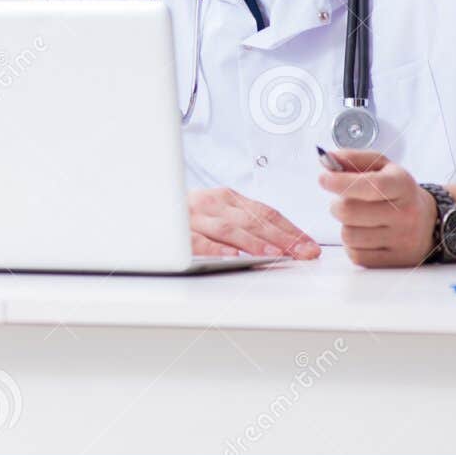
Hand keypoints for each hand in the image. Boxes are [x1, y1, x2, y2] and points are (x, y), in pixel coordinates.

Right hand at [188, 186, 320, 258]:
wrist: (147, 209)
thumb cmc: (187, 216)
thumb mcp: (219, 213)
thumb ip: (246, 223)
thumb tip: (286, 242)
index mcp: (226, 198)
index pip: (266, 212)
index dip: (290, 229)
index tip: (309, 246)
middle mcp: (211, 204)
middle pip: (253, 220)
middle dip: (282, 238)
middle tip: (303, 253)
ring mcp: (194, 218)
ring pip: (230, 229)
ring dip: (255, 243)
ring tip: (275, 255)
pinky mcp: (177, 233)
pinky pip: (199, 241)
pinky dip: (217, 249)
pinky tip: (233, 256)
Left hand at [319, 149, 437, 267]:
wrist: (430, 222)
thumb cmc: (398, 192)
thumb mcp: (383, 167)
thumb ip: (353, 159)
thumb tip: (327, 160)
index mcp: (402, 185)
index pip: (370, 185)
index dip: (341, 182)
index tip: (324, 179)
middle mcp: (406, 214)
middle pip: (349, 212)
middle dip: (337, 205)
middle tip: (344, 202)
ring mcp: (403, 240)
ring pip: (349, 235)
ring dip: (345, 226)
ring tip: (359, 220)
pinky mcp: (396, 261)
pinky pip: (356, 256)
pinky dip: (353, 246)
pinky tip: (365, 235)